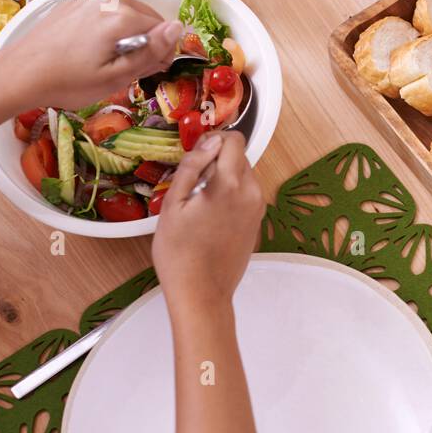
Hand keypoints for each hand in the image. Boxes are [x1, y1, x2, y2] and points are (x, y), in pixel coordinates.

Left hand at [0, 0, 181, 111]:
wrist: (17, 74)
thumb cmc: (68, 82)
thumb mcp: (116, 76)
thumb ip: (151, 51)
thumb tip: (179, 28)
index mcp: (122, 14)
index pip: (163, 29)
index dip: (161, 52)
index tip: (148, 72)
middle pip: (147, 17)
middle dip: (144, 41)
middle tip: (124, 70)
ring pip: (127, 13)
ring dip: (127, 34)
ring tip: (105, 60)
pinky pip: (106, 10)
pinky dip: (108, 27)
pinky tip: (90, 48)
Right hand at [152, 132, 265, 321]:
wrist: (201, 292)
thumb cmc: (180, 253)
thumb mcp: (173, 204)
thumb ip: (193, 166)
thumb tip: (209, 142)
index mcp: (231, 184)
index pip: (234, 139)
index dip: (213, 140)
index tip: (196, 155)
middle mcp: (252, 193)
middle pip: (239, 156)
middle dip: (217, 160)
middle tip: (192, 183)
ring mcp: (258, 209)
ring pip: (243, 175)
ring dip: (223, 177)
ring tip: (199, 203)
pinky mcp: (257, 222)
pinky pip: (246, 194)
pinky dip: (230, 194)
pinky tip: (210, 216)